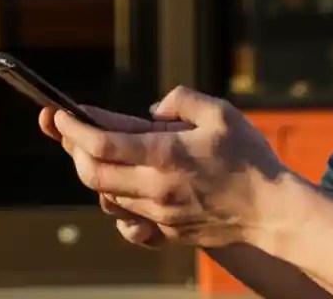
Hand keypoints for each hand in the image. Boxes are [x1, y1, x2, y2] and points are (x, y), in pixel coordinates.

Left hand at [53, 86, 289, 248]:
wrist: (273, 212)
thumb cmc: (250, 158)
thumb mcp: (221, 113)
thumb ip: (182, 100)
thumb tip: (153, 111)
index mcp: (166, 155)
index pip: (101, 142)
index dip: (73, 126)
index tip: (58, 113)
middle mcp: (155, 188)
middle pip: (91, 174)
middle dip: (73, 150)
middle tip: (71, 132)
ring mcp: (159, 215)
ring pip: (106, 197)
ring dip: (94, 174)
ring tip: (99, 153)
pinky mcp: (167, 232)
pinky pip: (127, 221)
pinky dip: (117, 202)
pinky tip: (124, 188)